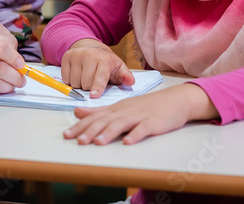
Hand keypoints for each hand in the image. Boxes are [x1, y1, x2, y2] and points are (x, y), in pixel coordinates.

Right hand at [60, 38, 134, 97]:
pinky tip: (77, 74)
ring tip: (85, 76)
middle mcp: (89, 55)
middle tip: (93, 80)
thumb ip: (125, 76)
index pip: (100, 77)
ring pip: (75, 83)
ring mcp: (76, 55)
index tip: (94, 95)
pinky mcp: (66, 57)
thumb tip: (130, 82)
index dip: (97, 87)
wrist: (91, 47)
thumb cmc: (106, 62)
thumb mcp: (119, 68)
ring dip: (79, 85)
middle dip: (89, 87)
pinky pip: (66, 78)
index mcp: (104, 60)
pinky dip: (71, 80)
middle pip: (86, 84)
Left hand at [63, 83, 217, 144]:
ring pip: (122, 124)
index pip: (95, 117)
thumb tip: (78, 112)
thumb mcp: (122, 107)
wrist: (175, 100)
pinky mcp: (153, 122)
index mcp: (117, 109)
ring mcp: (140, 116)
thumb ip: (100, 111)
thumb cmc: (147, 106)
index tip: (67, 135)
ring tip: (98, 142)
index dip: (81, 126)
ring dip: (109, 133)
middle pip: (105, 121)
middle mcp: (125, 111)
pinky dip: (135, 134)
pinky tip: (128, 142)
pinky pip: (143, 129)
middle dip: (91, 131)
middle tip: (78, 141)